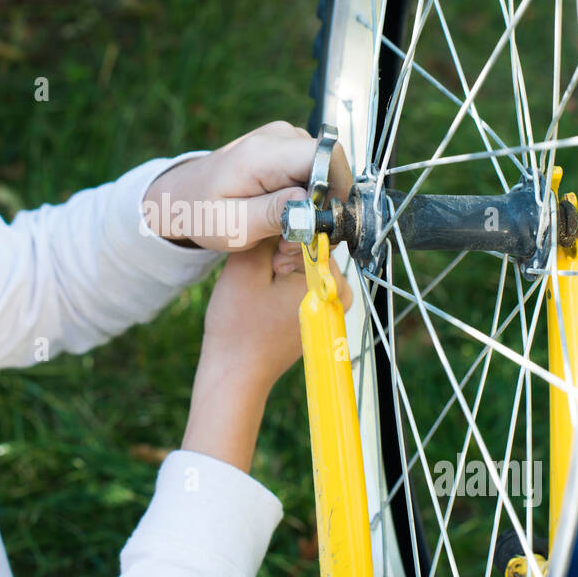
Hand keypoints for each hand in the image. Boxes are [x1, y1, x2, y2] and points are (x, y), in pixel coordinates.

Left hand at [142, 121, 353, 252]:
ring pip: (327, 174)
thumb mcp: (232, 225)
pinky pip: (316, 174)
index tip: (319, 225)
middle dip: (324, 210)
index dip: (337, 191)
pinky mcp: (289, 149)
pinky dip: (308, 203)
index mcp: (262, 153)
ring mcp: (286, 138)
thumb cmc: (201, 212)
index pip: (328, 156)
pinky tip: (286, 223)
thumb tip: (310, 205)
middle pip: (332, 168)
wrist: (183, 197)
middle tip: (295, 244)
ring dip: (315, 211)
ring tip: (285, 238)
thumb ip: (272, 214)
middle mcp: (279, 136)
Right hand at [199, 231, 354, 395]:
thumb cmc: (239, 328)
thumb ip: (268, 231)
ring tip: (260, 290)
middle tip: (259, 276)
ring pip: (305, 262)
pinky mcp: (321, 311)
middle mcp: (341, 293)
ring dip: (281, 265)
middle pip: (311, 246)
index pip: (313, 231)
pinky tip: (265, 297)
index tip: (265, 258)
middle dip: (282, 250)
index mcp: (330, 281)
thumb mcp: (247, 266)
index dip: (281, 235)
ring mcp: (333, 304)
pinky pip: (304, 280)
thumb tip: (284, 205)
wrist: (236, 371)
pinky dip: (284, 280)